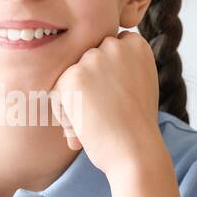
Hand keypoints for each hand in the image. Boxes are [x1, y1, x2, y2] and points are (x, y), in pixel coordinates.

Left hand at [49, 29, 163, 176]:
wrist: (137, 151)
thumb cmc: (137, 126)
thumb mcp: (140, 84)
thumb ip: (122, 66)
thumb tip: (90, 64)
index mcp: (136, 45)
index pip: (107, 49)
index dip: (106, 75)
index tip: (116, 98)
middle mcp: (115, 45)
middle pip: (86, 60)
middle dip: (88, 86)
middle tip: (103, 113)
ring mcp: (94, 59)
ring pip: (70, 76)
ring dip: (74, 100)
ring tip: (92, 122)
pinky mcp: (74, 76)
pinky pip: (56, 92)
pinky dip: (63, 112)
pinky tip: (81, 127)